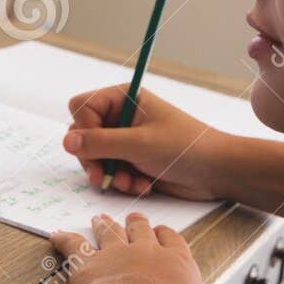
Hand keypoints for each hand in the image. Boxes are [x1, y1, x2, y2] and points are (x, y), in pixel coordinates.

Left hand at [50, 213, 216, 283]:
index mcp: (178, 265)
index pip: (174, 242)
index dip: (167, 236)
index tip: (162, 231)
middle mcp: (148, 253)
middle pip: (142, 230)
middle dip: (137, 223)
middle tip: (133, 217)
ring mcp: (116, 254)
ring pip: (110, 232)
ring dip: (105, 225)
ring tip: (100, 219)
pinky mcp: (88, 262)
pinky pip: (74, 245)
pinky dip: (64, 239)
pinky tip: (57, 235)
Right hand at [62, 84, 231, 199]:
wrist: (217, 170)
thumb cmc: (185, 147)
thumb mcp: (139, 143)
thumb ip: (100, 143)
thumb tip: (67, 142)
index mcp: (123, 98)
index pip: (81, 107)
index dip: (82, 130)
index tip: (94, 149)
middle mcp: (121, 116)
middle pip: (83, 135)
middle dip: (94, 159)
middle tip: (102, 176)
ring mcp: (126, 139)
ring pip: (95, 157)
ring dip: (109, 174)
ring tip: (130, 182)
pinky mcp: (132, 160)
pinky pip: (111, 172)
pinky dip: (122, 181)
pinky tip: (141, 185)